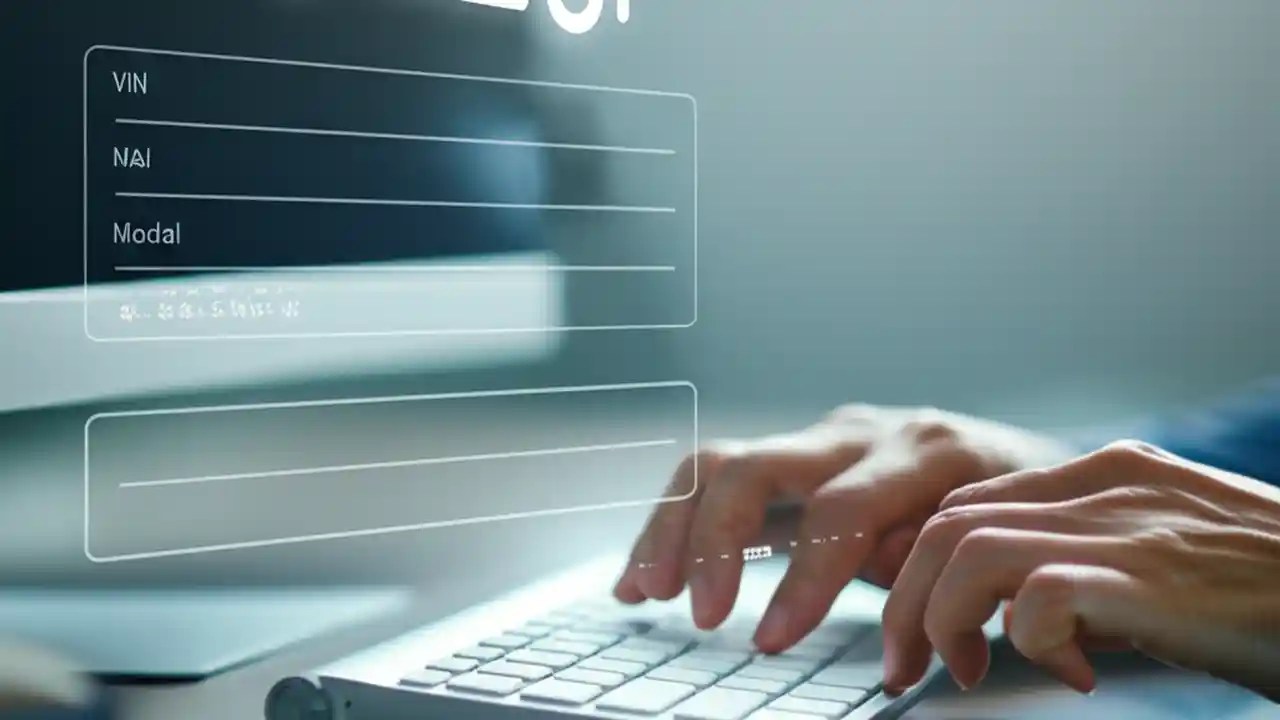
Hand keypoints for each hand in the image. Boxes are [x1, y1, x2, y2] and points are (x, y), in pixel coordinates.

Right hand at [612, 404, 1070, 652]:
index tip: (771, 641)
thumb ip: (935, 559)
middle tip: (699, 614)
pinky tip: (642, 574)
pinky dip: (674, 524)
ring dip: (671, 528)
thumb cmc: (1015, 513)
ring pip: (721, 464)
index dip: (803, 580)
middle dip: (713, 542)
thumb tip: (882, 583)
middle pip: (757, 468)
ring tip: (642, 589)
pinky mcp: (796, 455)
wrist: (1028, 459)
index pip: (841, 512)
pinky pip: (718, 478)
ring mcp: (822, 438)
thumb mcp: (996, 540)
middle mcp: (861, 432)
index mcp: (923, 451)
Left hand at [882, 440, 1279, 699]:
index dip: (926, 567)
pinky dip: (1028, 642)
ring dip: (943, 621)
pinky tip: (1072, 675)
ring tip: (969, 672)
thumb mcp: (1170, 555)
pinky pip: (1035, 597)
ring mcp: (1127, 526)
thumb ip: (1093, 561)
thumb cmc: (1273, 588)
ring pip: (967, 551)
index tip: (923, 627)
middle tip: (913, 667)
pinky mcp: (1150, 578)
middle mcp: (1106, 485)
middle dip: (906, 601)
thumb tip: (1017, 614)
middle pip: (947, 524)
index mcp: (1107, 471)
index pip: (971, 501)